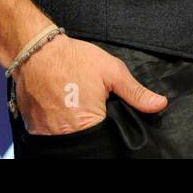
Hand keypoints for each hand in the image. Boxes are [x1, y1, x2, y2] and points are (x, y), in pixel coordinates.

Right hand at [12, 35, 168, 135]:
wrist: (36, 50)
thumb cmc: (74, 58)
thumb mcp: (111, 71)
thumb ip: (136, 92)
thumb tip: (159, 104)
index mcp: (87, 123)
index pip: (105, 142)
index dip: (109, 130)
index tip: (105, 116)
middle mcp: (64, 133)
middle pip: (85, 142)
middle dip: (90, 128)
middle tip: (87, 107)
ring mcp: (46, 132)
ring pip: (66, 140)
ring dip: (72, 129)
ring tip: (73, 106)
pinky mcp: (33, 128)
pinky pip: (49, 136)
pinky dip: (55, 126)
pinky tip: (59, 108)